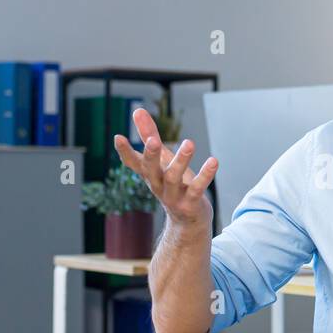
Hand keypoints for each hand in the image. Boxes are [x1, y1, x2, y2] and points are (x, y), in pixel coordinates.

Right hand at [114, 108, 217, 227]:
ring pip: (173, 178)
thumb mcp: (161, 159)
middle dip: (151, 156)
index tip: (118, 137)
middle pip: (151, 171)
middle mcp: (158, 185)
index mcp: (149, 174)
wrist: (187, 221)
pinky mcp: (190, 204)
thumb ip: (149, 135)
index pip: (133, 163)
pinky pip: (197, 189)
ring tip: (189, 143)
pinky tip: (213, 161)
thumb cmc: (173, 184)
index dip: (125, 152)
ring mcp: (173, 196)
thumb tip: (137, 110)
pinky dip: (205, 175)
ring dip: (181, 161)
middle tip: (153, 141)